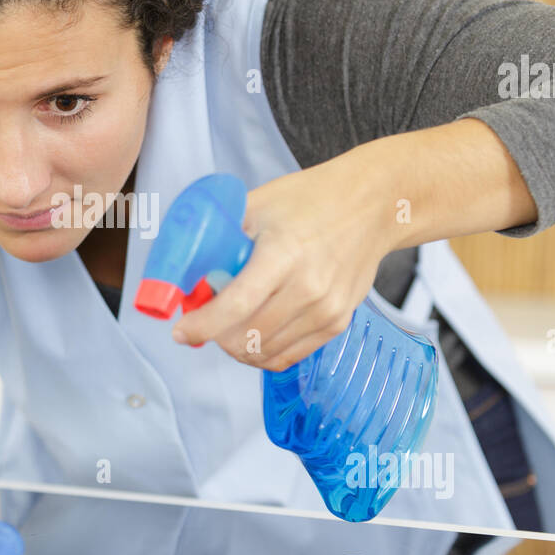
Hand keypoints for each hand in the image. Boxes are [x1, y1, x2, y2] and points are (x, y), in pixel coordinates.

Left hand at [170, 157, 395, 371]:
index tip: (181, 331)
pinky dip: (262, 353)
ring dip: (235, 346)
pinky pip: (289, 355)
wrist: (373, 206)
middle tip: (201, 322)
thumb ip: (222, 235)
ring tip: (227, 324)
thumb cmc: (314, 199)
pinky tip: (250, 337)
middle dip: (213, 335)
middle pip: (248, 336)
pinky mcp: (337, 323)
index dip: (203, 324)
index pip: (237, 305)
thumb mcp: (259, 204)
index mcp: (284, 254)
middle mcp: (309, 288)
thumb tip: (185, 266)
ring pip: (265, 352)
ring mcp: (326, 310)